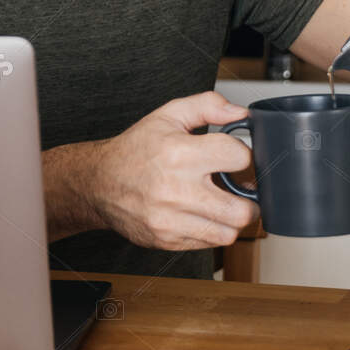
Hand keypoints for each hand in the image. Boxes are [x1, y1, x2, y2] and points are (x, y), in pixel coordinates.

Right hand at [86, 92, 258, 251]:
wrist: (99, 182)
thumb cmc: (136, 149)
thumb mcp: (169, 115)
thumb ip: (207, 106)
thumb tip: (240, 113)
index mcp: (180, 154)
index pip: (238, 158)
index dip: (243, 155)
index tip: (234, 156)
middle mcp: (175, 191)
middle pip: (241, 209)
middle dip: (250, 200)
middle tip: (242, 190)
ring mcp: (170, 221)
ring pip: (228, 233)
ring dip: (233, 219)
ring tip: (224, 204)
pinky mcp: (166, 240)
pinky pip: (207, 244)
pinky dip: (212, 230)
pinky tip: (202, 214)